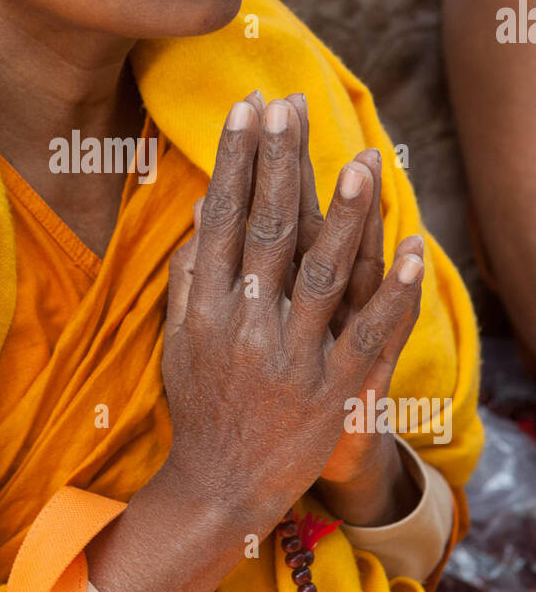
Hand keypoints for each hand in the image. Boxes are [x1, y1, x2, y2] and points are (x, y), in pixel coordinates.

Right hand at [161, 95, 424, 537]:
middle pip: (269, 229)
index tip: (247, 109)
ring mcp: (292, 356)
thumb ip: (190, 275)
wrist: (221, 485)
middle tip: (289, 105)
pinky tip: (411, 248)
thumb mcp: (180, 338)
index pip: (223, 217)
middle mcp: (245, 324)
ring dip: (346, 215)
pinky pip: (370, 333)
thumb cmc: (201, 404)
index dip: (236, 159)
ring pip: (322, 273)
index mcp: (206, 306)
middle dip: (280, 163)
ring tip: (364, 162)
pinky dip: (392, 291)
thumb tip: (204, 211)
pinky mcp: (334, 389)